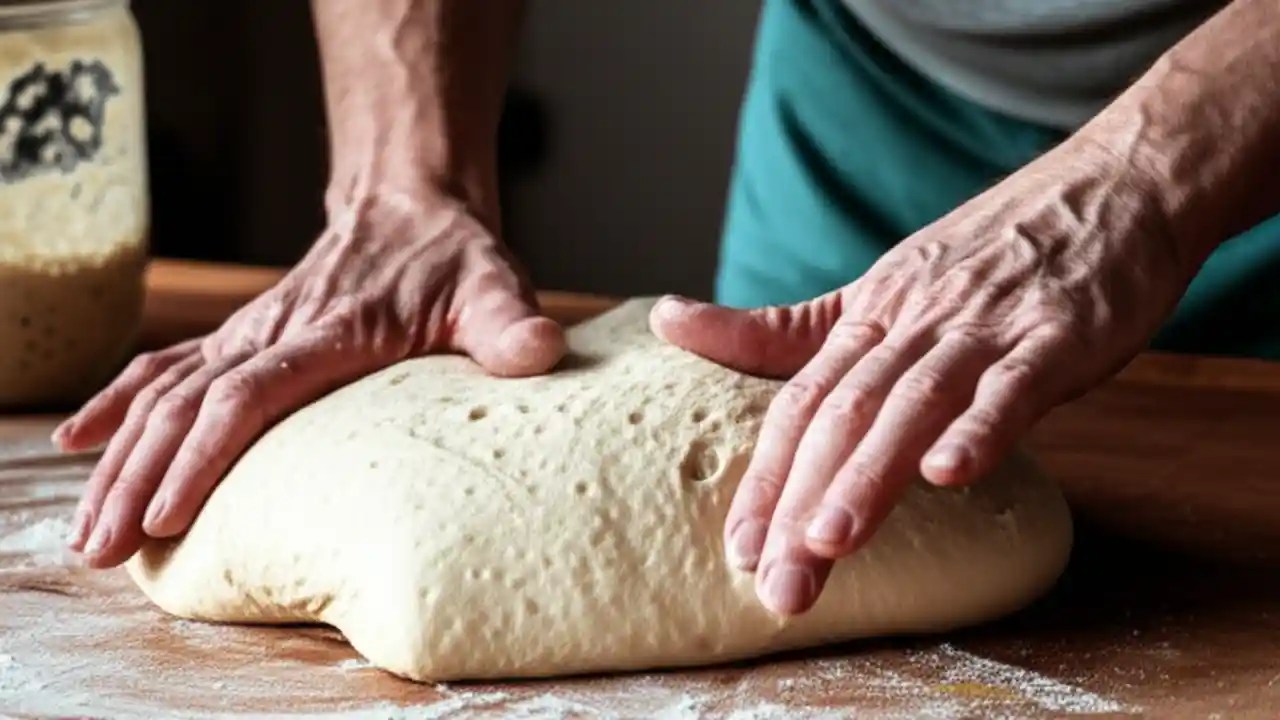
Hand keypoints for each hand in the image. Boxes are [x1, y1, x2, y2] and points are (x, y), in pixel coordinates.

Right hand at [58, 191, 564, 567]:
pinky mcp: (243, 334)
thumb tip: (541, 352)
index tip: (170, 513)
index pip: (251, 394)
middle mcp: (275, 331)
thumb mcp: (493, 287)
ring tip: (88, 529)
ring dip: (120, 459)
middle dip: (141, 477)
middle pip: (187, 405)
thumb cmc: (453, 257)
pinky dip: (118, 403)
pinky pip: (165, 367)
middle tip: (106, 547)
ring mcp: (251, 332)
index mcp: (331, 332)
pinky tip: (77, 441)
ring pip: (163, 393)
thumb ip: (510, 325)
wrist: (410, 201)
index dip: (206, 454)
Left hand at [652, 138, 1194, 615]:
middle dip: (802, 501)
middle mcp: (916, 322)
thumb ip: (782, 329)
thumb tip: (666, 321)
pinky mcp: (1060, 332)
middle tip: (776, 584)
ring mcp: (988, 326)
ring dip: (870, 474)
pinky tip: (950, 473)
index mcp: (870, 317)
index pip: (800, 403)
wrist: (1112, 185)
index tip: (738, 550)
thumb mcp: (877, 289)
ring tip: (828, 543)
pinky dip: (981, 426)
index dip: (766, 476)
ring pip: (913, 403)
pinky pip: (1014, 383)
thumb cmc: (988, 253)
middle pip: (843, 415)